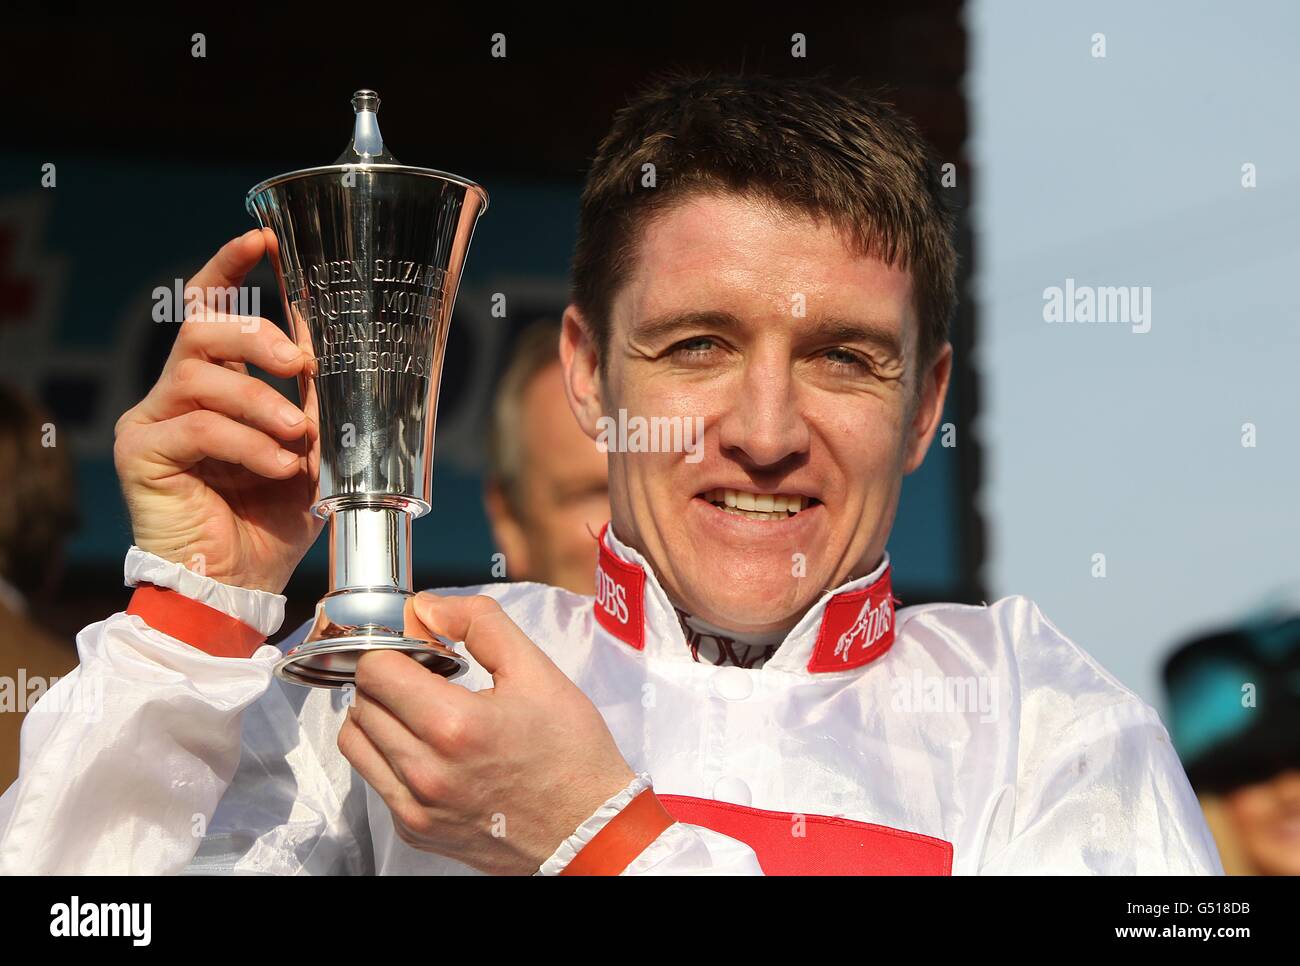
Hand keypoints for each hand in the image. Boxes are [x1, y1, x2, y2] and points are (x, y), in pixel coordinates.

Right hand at [114, 230, 322, 592]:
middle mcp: (178, 392)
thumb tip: (334, 358)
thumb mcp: (310, 451)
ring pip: (201, 374)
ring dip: (261, 400)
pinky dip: (248, 443)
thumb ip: (315, 404)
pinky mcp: (142, 454)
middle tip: (301, 364)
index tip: (262, 240)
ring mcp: (154, 420)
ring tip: (299, 434)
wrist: (241, 584)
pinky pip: (197, 428)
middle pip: (202, 327)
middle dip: (258, 336)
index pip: (210, 307)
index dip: (231, 268)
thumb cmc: (275, 517)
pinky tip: (280, 464)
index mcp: (217, 383)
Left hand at [338, 593, 636, 874]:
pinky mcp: (415, 829)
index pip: (374, 669)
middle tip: (425, 678)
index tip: (419, 651)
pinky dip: (389, 755)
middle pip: (361, 702)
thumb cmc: (570, 752)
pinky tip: (429, 748)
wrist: (589, 828)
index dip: (394, 648)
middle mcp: (425, 772)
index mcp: (454, 725)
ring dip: (378, 716)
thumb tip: (426, 608)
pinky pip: (375, 779)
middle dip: (387, 680)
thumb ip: (480, 622)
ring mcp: (416, 807)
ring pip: (355, 742)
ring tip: (420, 711)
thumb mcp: (537, 670)